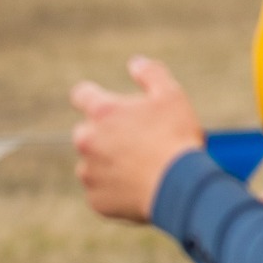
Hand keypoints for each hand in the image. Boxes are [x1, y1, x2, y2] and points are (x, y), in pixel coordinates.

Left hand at [70, 57, 205, 223]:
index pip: (82, 94)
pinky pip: (102, 191)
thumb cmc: (177, 138)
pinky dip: (117, 188)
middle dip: (108, 134)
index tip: (110, 104)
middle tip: (140, 141)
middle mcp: (87, 141)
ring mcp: (89, 172)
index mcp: (102, 113)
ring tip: (144, 167)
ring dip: (111, 162)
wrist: (180, 186)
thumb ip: (151, 74)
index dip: (94, 96)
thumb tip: (135, 62)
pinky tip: (141, 186)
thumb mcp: (172, 96)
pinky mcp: (96, 200)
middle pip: (89, 131)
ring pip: (94, 162)